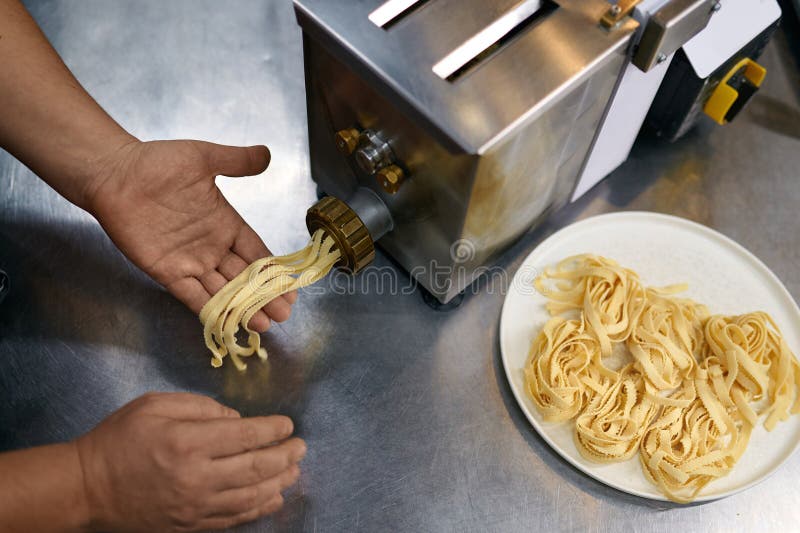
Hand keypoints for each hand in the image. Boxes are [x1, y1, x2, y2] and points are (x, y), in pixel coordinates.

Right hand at [75, 392, 305, 531]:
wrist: (87, 488)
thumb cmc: (120, 438)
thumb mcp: (155, 405)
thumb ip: (200, 407)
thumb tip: (237, 419)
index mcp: (188, 442)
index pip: (245, 436)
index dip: (273, 430)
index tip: (288, 424)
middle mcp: (196, 477)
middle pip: (255, 468)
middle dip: (284, 456)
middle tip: (301, 447)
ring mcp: (195, 506)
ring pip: (250, 497)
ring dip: (279, 483)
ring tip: (295, 470)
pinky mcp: (190, 525)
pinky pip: (233, 518)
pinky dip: (258, 508)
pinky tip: (274, 498)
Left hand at [86, 139, 295, 331]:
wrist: (115, 173)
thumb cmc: (156, 163)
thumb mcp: (203, 157)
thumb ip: (236, 161)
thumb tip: (266, 154)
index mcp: (225, 223)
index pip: (256, 253)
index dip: (274, 271)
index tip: (291, 288)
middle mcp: (211, 246)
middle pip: (245, 278)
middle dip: (265, 297)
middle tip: (284, 314)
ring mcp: (190, 261)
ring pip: (223, 291)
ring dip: (243, 308)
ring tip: (265, 324)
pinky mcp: (167, 272)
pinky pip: (193, 295)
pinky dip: (211, 310)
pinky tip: (229, 322)